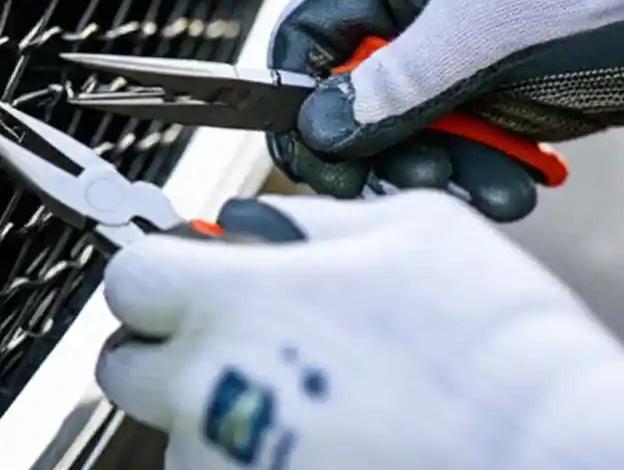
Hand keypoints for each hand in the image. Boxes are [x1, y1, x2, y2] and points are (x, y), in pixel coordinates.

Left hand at [95, 191, 623, 469]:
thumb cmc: (487, 340)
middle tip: (228, 343)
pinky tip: (318, 443)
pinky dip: (247, 458)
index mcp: (229, 301)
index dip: (158, 272)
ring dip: (212, 410)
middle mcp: (204, 387)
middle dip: (164, 349)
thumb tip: (248, 226)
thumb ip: (303, 222)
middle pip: (122, 365)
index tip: (190, 279)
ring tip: (302, 401)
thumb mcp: (405, 226)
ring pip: (172, 430)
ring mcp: (221, 459)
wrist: (547, 457)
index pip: (128, 278)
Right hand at [268, 0, 623, 220]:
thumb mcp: (487, 37)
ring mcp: (460, 46)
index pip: (305, 37)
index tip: (323, 159)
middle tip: (412, 180)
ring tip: (486, 190)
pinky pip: (460, 144)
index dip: (302, 101)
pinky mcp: (499, 86)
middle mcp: (417, 2)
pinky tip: (514, 186)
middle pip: (351, 95)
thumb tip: (314, 128)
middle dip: (381, 149)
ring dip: (440, 171)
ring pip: (406, 131)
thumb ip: (391, 87)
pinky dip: (480, 174)